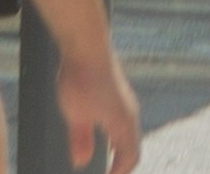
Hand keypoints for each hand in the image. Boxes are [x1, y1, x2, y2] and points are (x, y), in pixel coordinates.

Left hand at [58, 45, 148, 173]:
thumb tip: (81, 163)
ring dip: (121, 153)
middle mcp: (129, 114)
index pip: (130, 157)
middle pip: (133, 148)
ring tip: (109, 165)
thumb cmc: (82, 80)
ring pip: (129, 136)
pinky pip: (124, 125)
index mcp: (123, 122)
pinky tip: (104, 141)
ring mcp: (125, 105)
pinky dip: (118, 140)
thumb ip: (80, 141)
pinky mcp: (118, 97)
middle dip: (122, 166)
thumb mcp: (76, 116)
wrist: (87, 48)